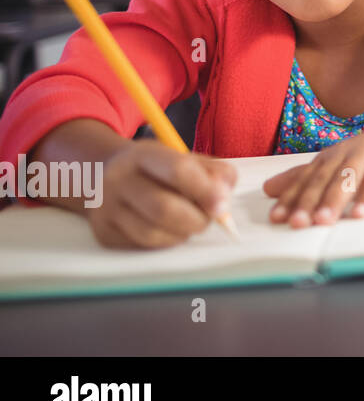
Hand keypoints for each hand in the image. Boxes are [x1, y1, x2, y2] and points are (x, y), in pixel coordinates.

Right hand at [87, 141, 236, 249]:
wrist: (102, 175)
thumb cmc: (158, 169)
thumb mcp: (186, 158)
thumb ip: (214, 173)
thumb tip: (224, 199)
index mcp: (143, 155)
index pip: (178, 170)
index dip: (206, 191)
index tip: (223, 205)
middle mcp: (119, 180)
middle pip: (164, 208)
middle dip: (197, 219)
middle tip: (209, 219)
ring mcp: (107, 209)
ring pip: (153, 233)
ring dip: (182, 233)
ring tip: (189, 222)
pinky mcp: (104, 233)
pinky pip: (143, 245)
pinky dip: (166, 241)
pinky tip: (169, 229)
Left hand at [262, 115, 363, 227]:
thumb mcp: (343, 163)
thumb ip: (309, 176)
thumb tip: (270, 188)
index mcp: (334, 154)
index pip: (307, 177)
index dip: (291, 196)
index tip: (276, 217)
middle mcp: (348, 151)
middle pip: (324, 177)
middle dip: (308, 201)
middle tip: (295, 223)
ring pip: (349, 177)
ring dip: (334, 200)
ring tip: (323, 222)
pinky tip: (361, 213)